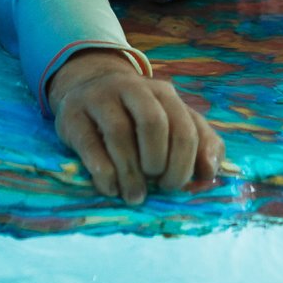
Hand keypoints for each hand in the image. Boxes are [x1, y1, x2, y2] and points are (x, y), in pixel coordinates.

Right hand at [46, 51, 223, 204]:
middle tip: (156, 187)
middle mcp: (132, 89)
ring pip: (119, 133)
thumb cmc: (138, 115)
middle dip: (159, 162)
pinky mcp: (72, 115)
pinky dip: (104, 172)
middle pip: (153, 124)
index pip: (183, 127)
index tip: (174, 186)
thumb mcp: (173, 119)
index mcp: (163, 93)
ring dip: (131, 173)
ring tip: (135, 196)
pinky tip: (111, 188)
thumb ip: (201, 142)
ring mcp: (100, 98)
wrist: (88, 86)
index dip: (183, 163)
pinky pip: (89, 145)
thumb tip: (210, 171)